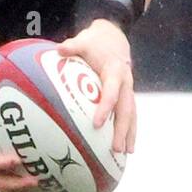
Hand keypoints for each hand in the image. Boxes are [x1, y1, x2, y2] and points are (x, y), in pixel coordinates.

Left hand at [57, 19, 135, 153]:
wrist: (114, 38)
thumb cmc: (95, 43)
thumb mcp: (84, 41)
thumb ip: (73, 46)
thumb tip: (59, 49)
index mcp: (115, 71)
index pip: (111, 92)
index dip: (105, 108)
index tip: (97, 124)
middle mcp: (126, 83)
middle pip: (126, 109)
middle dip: (122, 130)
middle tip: (116, 148)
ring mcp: (128, 90)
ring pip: (132, 114)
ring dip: (130, 134)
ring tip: (126, 153)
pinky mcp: (127, 96)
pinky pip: (130, 115)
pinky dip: (129, 130)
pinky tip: (125, 147)